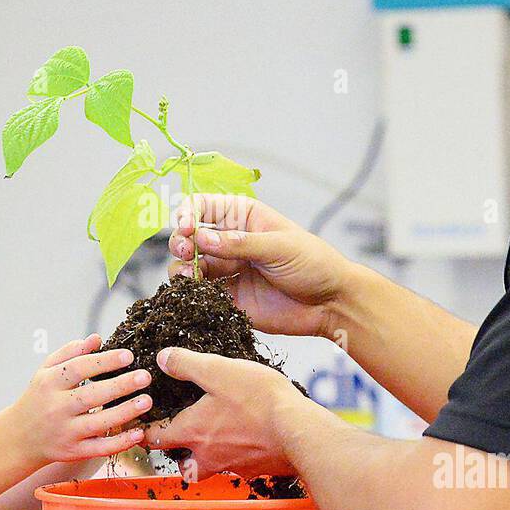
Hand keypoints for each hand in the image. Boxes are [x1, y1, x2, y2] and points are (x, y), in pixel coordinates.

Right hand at [14, 335, 151, 464]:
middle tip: (145, 376)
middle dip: (120, 386)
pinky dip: (120, 442)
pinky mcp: (73, 451)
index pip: (79, 368)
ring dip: (125, 412)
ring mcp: (65, 431)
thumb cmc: (38, 398)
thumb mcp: (46, 371)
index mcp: (50, 383)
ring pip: (98, 423)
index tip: (128, 356)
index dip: (104, 361)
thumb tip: (97, 338)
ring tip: (146, 401)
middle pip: (91, 395)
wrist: (19, 438)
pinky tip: (138, 432)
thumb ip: (71, 353)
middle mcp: (56, 407)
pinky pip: (100, 448)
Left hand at [142, 346, 308, 478]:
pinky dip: (239, 456)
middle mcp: (208, 456)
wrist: (300, 432)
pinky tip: (251, 439)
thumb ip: (186, 364)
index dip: (147, 430)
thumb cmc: (258, 400)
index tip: (145, 425)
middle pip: (183, 464)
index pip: (156, 438)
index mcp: (192, 432)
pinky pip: (240, 468)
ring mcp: (234, 467)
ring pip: (211, 469)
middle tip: (184, 436)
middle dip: (179, 453)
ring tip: (219, 437)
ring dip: (209, 457)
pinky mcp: (257, 470)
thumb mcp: (218, 370)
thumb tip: (163, 358)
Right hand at [167, 194, 352, 338]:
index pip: (204, 206)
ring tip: (189, 276)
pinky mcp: (227, 296)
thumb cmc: (314, 263)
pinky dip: (191, 292)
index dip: (188, 213)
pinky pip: (200, 292)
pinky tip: (196, 293)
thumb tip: (201, 238)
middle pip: (190, 236)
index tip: (186, 227)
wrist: (329, 302)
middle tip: (185, 251)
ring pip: (190, 264)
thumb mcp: (279, 246)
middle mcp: (230, 240)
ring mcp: (227, 268)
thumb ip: (240, 244)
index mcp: (243, 216)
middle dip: (180, 241)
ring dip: (182, 268)